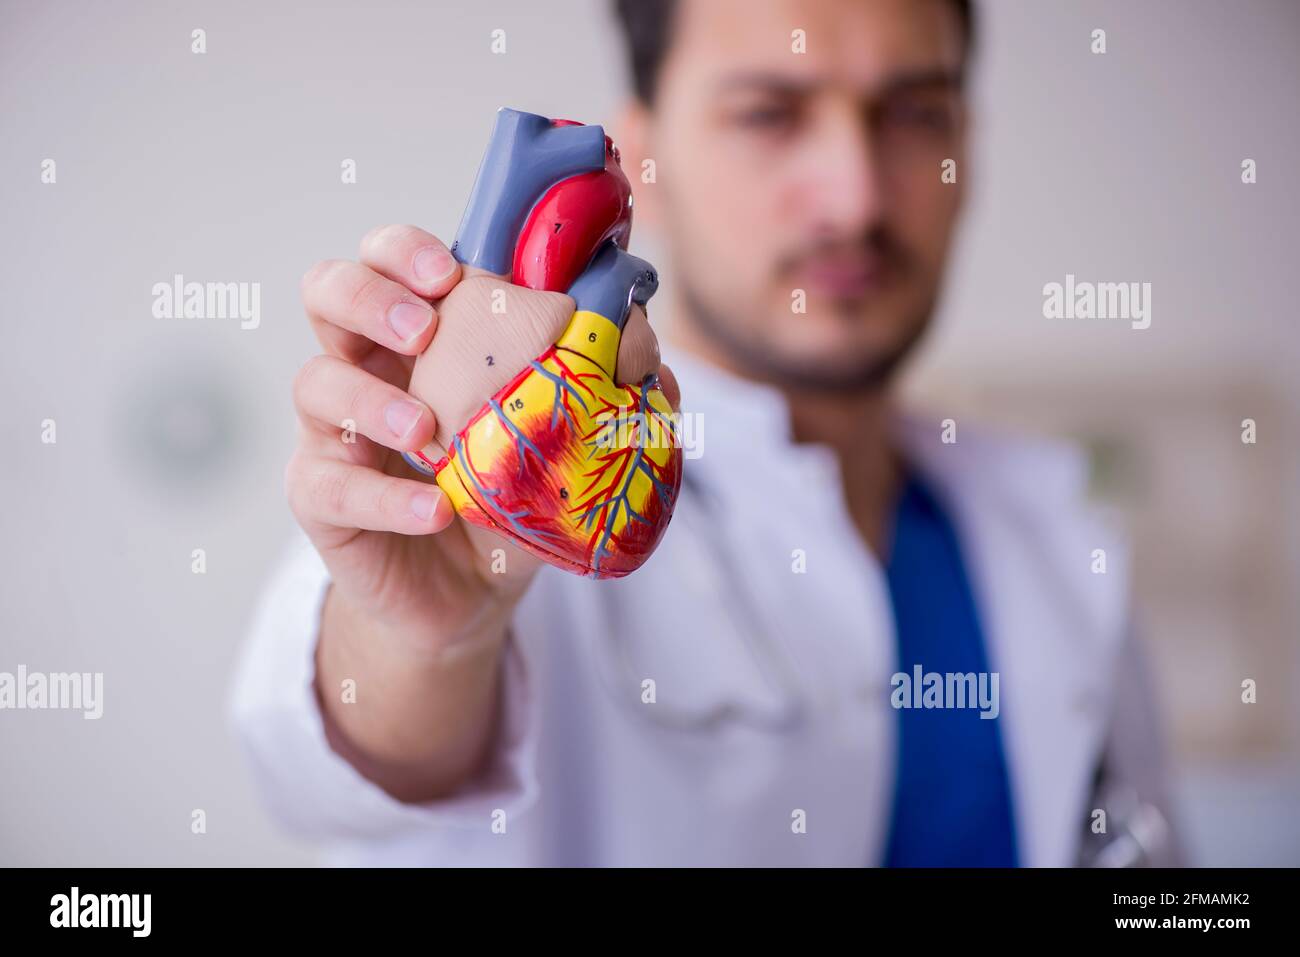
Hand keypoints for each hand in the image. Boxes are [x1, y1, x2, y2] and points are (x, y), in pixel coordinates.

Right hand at [288, 224, 671, 798]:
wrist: (472, 593)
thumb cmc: (509, 496)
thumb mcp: (560, 437)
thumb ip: (600, 384)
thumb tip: (643, 339)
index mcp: (421, 335)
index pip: (389, 261)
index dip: (404, 251)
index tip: (448, 271)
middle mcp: (367, 367)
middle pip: (326, 291)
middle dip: (369, 296)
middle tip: (424, 330)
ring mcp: (334, 431)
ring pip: (313, 384)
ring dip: (371, 400)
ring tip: (427, 432)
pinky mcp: (322, 499)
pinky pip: (328, 486)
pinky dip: (384, 496)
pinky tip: (434, 509)